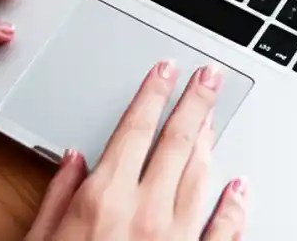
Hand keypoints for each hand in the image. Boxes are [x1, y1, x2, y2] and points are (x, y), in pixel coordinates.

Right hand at [26, 62, 247, 240]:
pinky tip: (240, 186)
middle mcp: (145, 214)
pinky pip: (225, 230)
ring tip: (215, 119)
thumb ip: (56, 198)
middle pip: (178, 142)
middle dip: (196, 103)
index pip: (135, 129)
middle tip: (211, 77)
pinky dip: (236, 204)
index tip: (167, 70)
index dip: (153, 93)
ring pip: (202, 177)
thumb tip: (72, 158)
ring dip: (210, 143)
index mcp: (101, 201)